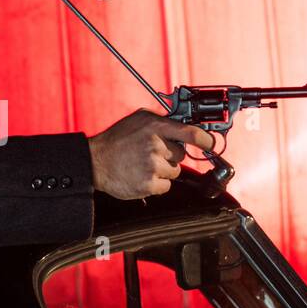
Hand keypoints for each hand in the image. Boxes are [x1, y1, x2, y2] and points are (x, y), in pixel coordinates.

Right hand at [87, 109, 213, 199]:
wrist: (95, 162)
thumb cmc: (116, 140)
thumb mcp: (138, 120)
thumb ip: (161, 122)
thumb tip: (184, 125)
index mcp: (155, 127)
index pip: (191, 133)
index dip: (205, 140)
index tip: (211, 144)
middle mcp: (155, 145)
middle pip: (180, 155)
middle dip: (170, 156)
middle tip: (151, 154)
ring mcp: (152, 166)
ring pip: (174, 172)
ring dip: (162, 171)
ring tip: (143, 165)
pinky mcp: (149, 184)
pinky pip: (165, 186)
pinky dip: (156, 184)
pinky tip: (141, 176)